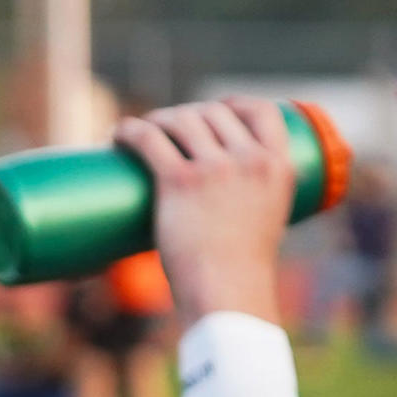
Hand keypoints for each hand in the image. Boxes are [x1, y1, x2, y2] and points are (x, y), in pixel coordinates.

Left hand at [126, 97, 296, 325]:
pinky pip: (148, 137)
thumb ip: (255, 202)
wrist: (227, 293)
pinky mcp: (179, 180)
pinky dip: (128, 130)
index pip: (264, 111)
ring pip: (178, 120)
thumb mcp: (265, 221)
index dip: (234, 103)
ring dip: (154, 120)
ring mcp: (215, 168)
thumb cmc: (241, 267)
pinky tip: (118, 134)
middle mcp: (250, 160)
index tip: (213, 109)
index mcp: (279, 168)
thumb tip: (226, 200)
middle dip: (184, 115)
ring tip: (140, 135)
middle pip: (210, 113)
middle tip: (163, 132)